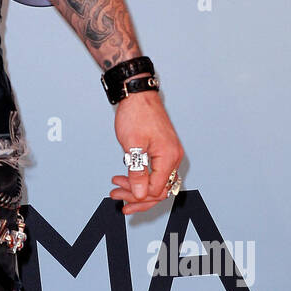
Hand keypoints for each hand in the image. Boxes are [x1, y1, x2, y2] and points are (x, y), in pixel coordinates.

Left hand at [110, 90, 182, 214]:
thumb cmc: (136, 113)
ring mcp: (169, 154)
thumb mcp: (132, 145)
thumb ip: (137, 172)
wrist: (137, 94)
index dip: (137, 195)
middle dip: (136, 196)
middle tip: (117, 195)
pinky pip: (156, 172)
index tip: (120, 193)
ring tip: (118, 188)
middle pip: (159, 190)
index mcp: (168, 157)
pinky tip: (127, 178)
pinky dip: (141, 178)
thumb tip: (139, 194)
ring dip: (137, 188)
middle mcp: (173, 157)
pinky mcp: (163, 151)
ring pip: (157, 182)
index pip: (156, 190)